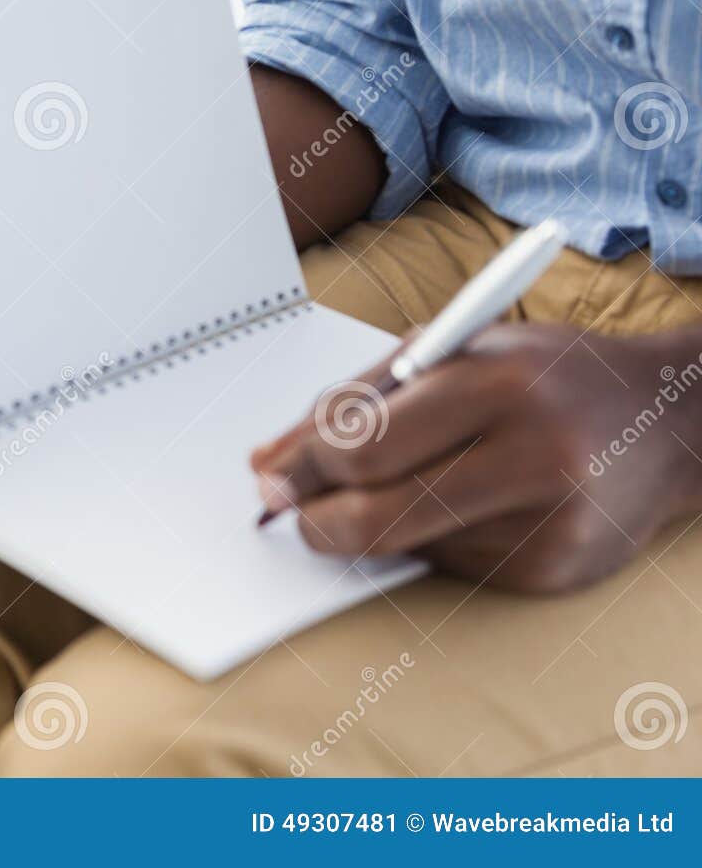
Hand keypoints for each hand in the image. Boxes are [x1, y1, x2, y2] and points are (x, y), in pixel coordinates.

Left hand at [251, 323, 701, 592]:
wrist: (669, 421)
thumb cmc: (540, 373)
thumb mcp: (447, 353)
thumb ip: (351, 400)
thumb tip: (264, 465)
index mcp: (502, 384)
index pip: (364, 446)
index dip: (302, 468)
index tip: (272, 474)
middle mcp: (536, 457)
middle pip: (376, 516)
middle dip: (314, 519)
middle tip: (293, 511)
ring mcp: (552, 526)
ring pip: (406, 546)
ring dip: (375, 525)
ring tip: (401, 482)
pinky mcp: (557, 573)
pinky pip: (449, 567)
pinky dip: (430, 540)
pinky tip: (464, 503)